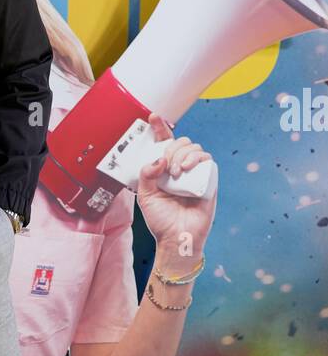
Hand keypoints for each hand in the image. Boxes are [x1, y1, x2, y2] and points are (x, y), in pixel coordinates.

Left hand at [136, 113, 216, 267]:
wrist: (177, 238)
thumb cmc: (161, 220)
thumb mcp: (146, 196)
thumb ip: (146, 175)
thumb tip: (158, 159)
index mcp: (164, 170)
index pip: (164, 144)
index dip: (160, 128)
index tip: (153, 117)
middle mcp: (180, 169)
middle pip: (180, 142)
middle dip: (172, 147)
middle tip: (166, 165)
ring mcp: (195, 173)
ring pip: (194, 148)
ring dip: (183, 154)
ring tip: (175, 173)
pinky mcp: (208, 179)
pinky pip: (207, 159)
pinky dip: (196, 158)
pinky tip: (185, 169)